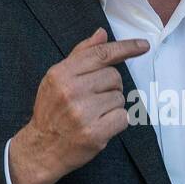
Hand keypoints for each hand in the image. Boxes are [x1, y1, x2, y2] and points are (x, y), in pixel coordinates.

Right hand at [9, 27, 148, 183]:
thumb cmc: (51, 111)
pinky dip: (116, 122)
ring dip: (112, 106)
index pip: (101, 54)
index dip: (126, 48)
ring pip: (119, 97)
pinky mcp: (94, 133)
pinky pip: (123, 117)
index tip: (143, 45)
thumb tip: (101, 34)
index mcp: (61, 74)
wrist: (41, 149)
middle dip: (111, 86)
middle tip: (95, 98)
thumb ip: (80, 55)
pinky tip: (100, 126)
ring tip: (93, 114)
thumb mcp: (57, 79)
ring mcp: (82, 113)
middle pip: (114, 76)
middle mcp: (71, 91)